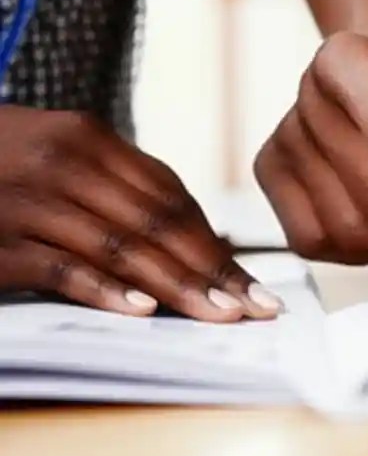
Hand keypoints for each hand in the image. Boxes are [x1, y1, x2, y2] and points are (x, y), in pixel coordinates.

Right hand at [0, 108, 279, 320]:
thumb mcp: (57, 162)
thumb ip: (117, 192)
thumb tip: (197, 247)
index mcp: (87, 138)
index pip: (171, 198)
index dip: (217, 245)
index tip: (254, 284)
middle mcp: (60, 161)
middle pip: (157, 223)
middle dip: (213, 271)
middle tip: (255, 309)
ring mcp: (25, 199)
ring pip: (120, 246)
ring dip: (176, 287)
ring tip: (219, 317)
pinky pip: (60, 268)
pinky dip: (104, 291)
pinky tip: (142, 313)